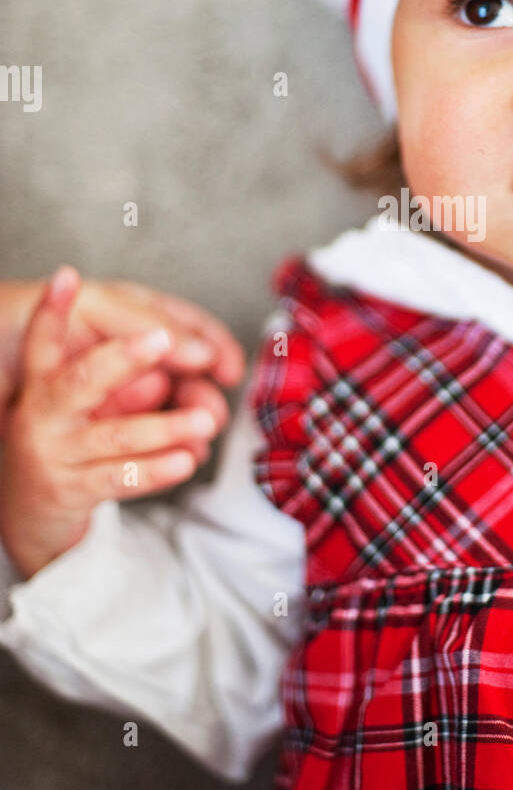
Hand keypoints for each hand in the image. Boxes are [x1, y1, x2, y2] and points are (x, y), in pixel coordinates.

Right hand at [0, 269, 226, 578]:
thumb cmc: (65, 441)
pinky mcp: (72, 490)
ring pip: (116, 435)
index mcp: (41, 384)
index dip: (52, 309)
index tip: (67, 276)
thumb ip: (119, 383)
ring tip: (207, 419)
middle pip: (82, 381)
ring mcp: (54, 454)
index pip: (43, 341)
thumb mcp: (76, 406)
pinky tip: (188, 460)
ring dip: (166, 427)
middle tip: (162, 338)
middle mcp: (41, 415)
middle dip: (124, 359)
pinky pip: (120, 477)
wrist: (29, 512)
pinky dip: (157, 469)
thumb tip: (176, 372)